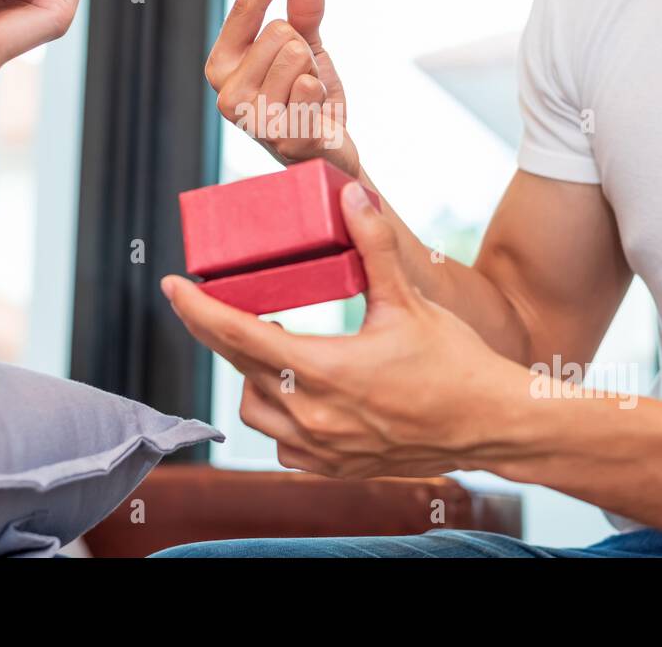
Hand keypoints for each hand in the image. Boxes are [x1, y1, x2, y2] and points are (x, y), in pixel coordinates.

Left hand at [161, 181, 535, 478]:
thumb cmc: (454, 363)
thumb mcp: (409, 300)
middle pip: (237, 369)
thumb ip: (374, 244)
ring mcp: (320, 448)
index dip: (197, 308)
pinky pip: (281, 445)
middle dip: (218, 333)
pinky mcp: (334, 467)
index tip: (172, 285)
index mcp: (322, 370)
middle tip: (212, 301)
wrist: (490, 425)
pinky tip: (294, 394)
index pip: (237, 335)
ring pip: (254, 410)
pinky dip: (277, 416)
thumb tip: (353, 194)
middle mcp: (311, 416)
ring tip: (266, 344)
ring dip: (249, 376)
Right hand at [205, 0, 359, 177]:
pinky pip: (309, 89)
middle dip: (307, 51)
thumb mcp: (306, 44)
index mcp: (221, 65)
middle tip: (305, 80)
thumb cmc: (308, 97)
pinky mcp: (281, 142)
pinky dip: (321, 97)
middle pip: (281, 31)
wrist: (329, 153)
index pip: (245, 6)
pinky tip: (314, 119)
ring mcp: (251, 120)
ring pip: (298, 56)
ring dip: (316, 75)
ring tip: (309, 100)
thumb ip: (303, 5)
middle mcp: (226, 93)